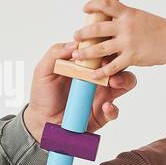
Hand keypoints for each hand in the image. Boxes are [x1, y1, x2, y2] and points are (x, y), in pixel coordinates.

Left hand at [22, 41, 137, 141]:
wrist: (41, 121)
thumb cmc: (43, 94)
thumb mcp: (44, 70)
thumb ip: (55, 53)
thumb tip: (74, 43)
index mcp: (85, 66)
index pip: (101, 51)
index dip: (106, 48)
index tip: (102, 49)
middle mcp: (96, 78)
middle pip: (118, 64)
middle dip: (119, 62)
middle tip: (109, 64)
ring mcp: (101, 96)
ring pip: (124, 84)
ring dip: (124, 80)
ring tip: (113, 82)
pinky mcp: (101, 114)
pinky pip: (114, 111)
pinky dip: (113, 108)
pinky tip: (105, 107)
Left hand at [70, 0, 165, 79]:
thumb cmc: (159, 29)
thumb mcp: (141, 17)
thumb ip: (124, 18)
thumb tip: (109, 17)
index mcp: (128, 13)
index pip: (107, 4)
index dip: (93, 4)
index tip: (84, 8)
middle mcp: (126, 26)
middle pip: (97, 28)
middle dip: (83, 33)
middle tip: (75, 35)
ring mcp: (128, 43)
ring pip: (100, 48)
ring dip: (85, 52)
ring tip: (76, 54)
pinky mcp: (131, 57)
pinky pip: (111, 66)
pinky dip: (100, 71)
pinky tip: (92, 74)